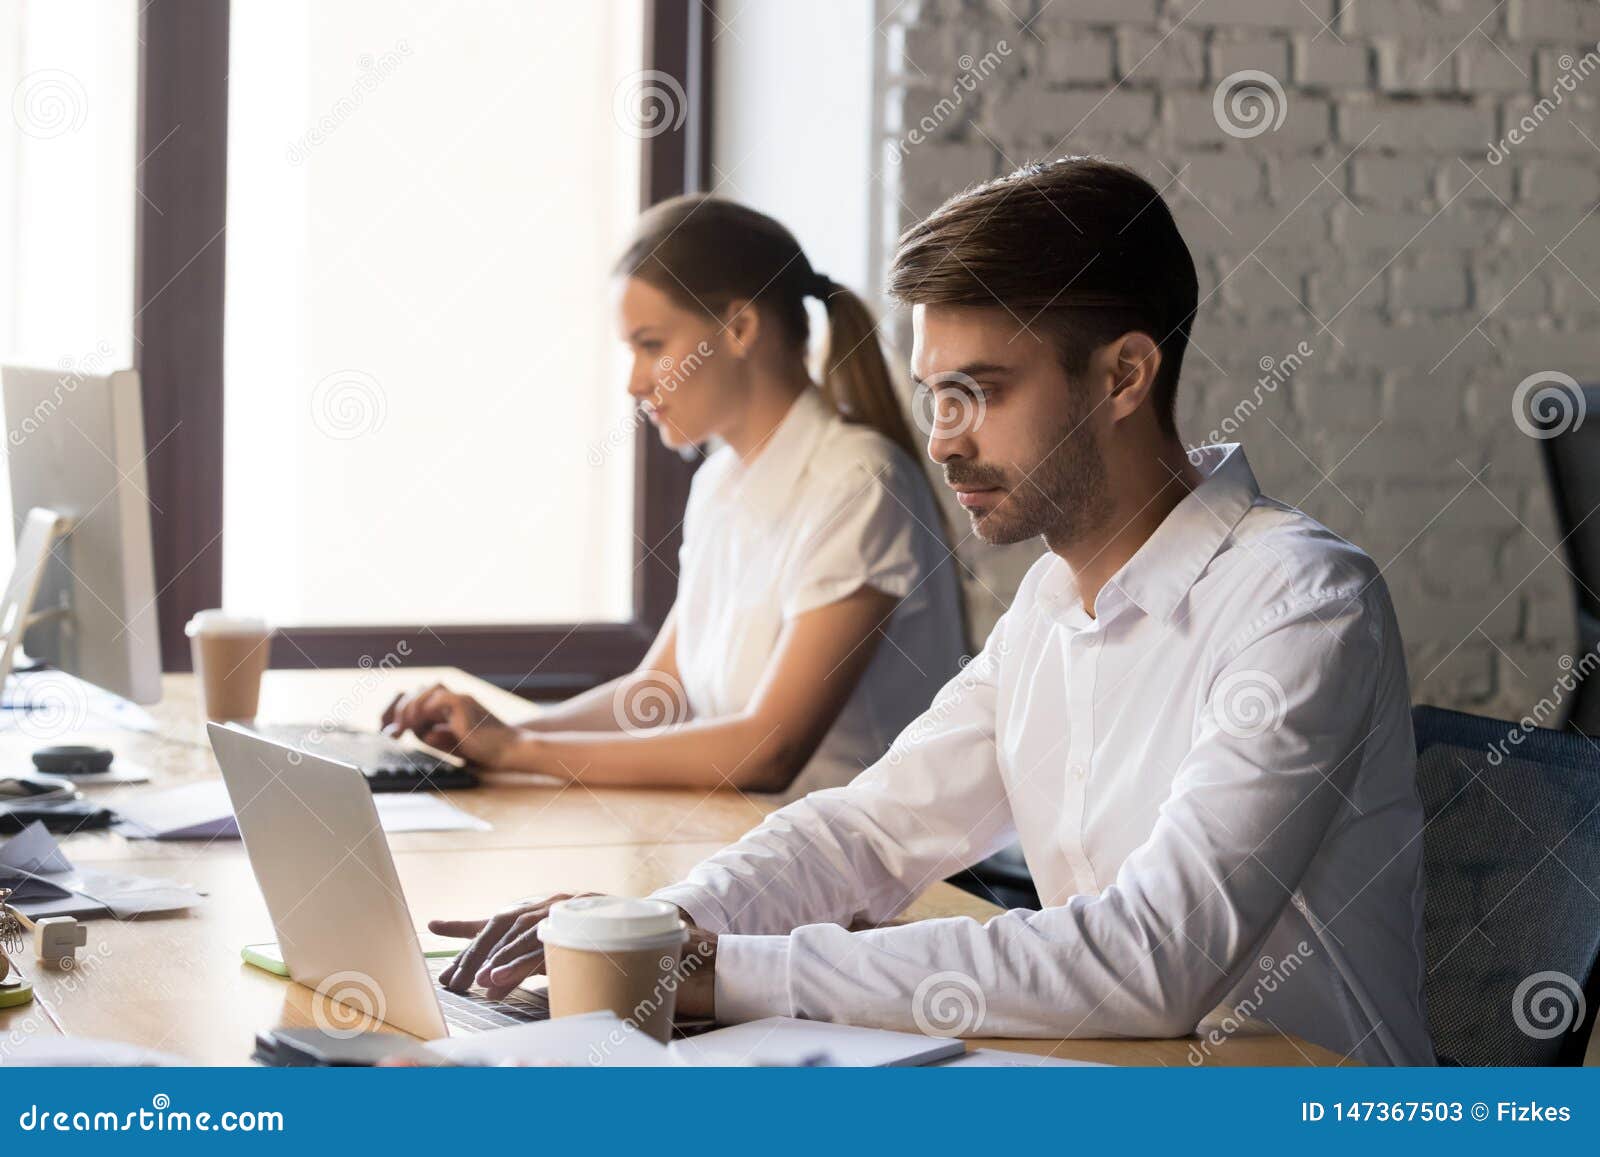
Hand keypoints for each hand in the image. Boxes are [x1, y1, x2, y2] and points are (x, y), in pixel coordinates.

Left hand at [382, 684, 517, 766]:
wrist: (507, 751)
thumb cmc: (484, 750)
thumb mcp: (451, 744)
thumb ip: (433, 736)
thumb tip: (416, 733)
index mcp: (451, 708)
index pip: (420, 700)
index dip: (403, 712)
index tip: (393, 731)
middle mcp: (455, 699)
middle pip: (420, 690)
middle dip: (401, 708)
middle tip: (395, 730)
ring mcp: (460, 699)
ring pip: (428, 689)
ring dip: (411, 706)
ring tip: (404, 726)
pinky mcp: (465, 704)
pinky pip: (438, 697)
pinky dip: (423, 707)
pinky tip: (416, 724)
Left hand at [429, 894, 596, 998]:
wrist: (627, 923)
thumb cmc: (580, 938)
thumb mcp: (542, 949)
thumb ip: (512, 961)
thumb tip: (486, 985)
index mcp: (532, 910)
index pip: (492, 922)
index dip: (463, 929)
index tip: (433, 929)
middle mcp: (543, 905)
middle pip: (501, 926)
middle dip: (476, 954)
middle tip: (455, 981)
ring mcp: (562, 910)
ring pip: (523, 933)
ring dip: (499, 958)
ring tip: (480, 981)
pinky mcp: (580, 921)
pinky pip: (547, 942)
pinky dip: (522, 961)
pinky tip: (502, 978)